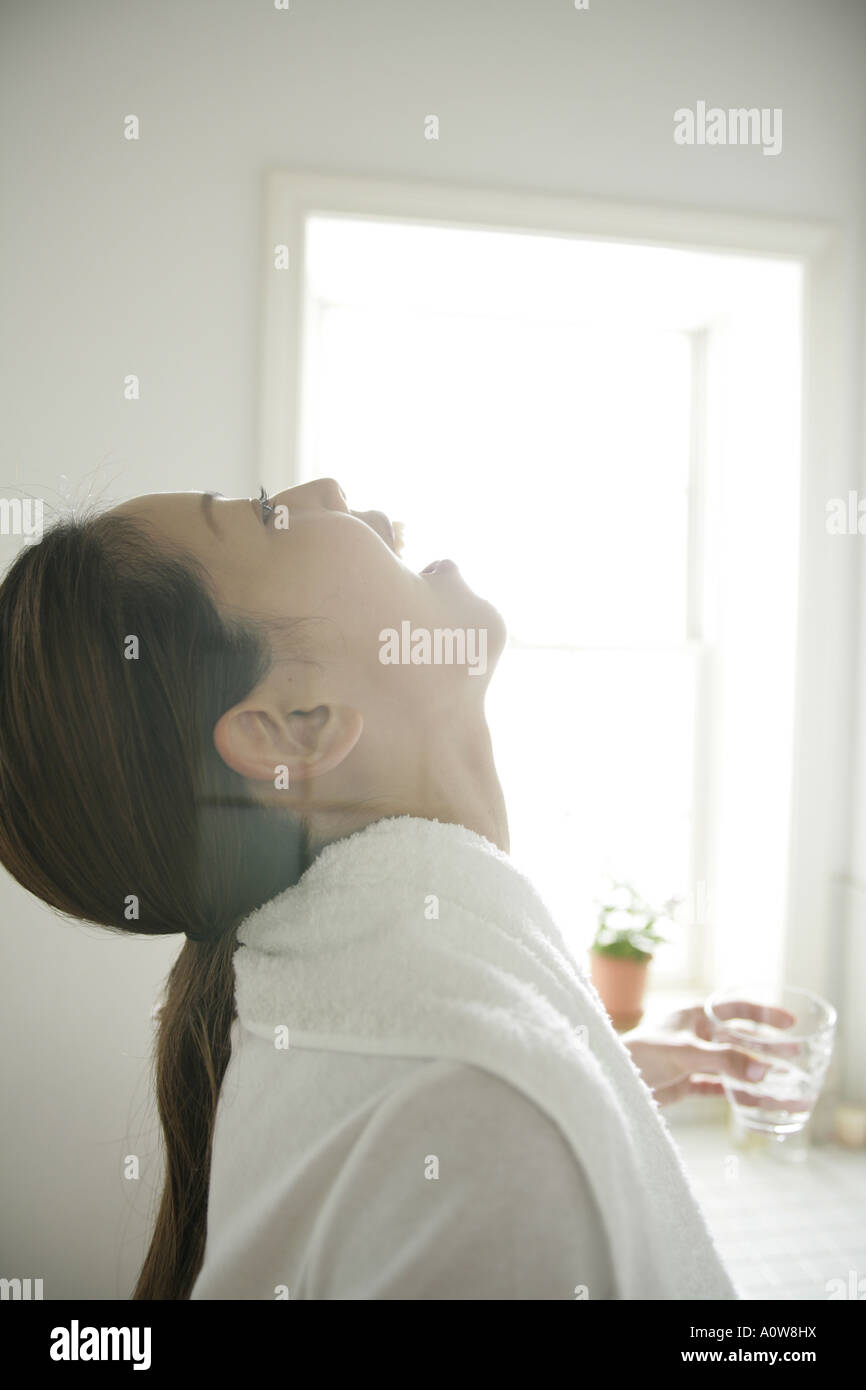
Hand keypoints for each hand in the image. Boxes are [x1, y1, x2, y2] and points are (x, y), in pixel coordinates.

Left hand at [623, 1000, 797, 1105]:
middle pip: (740, 1038)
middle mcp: (696, 1034)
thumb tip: (765, 1070)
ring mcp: (693, 1059)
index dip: (764, 1012)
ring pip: (733, 1065)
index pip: (736, 1008)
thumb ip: (725, 1061)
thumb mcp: (686, 1053)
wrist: (614, 1081)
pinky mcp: (687, 1082)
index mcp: (694, 1015)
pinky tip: (759, 1103)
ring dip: (757, 1073)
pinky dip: (739, 1094)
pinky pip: (719, 1087)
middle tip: (796, 1056)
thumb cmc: (642, 1055)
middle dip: (768, 1047)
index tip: (790, 1021)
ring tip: (785, 1083)